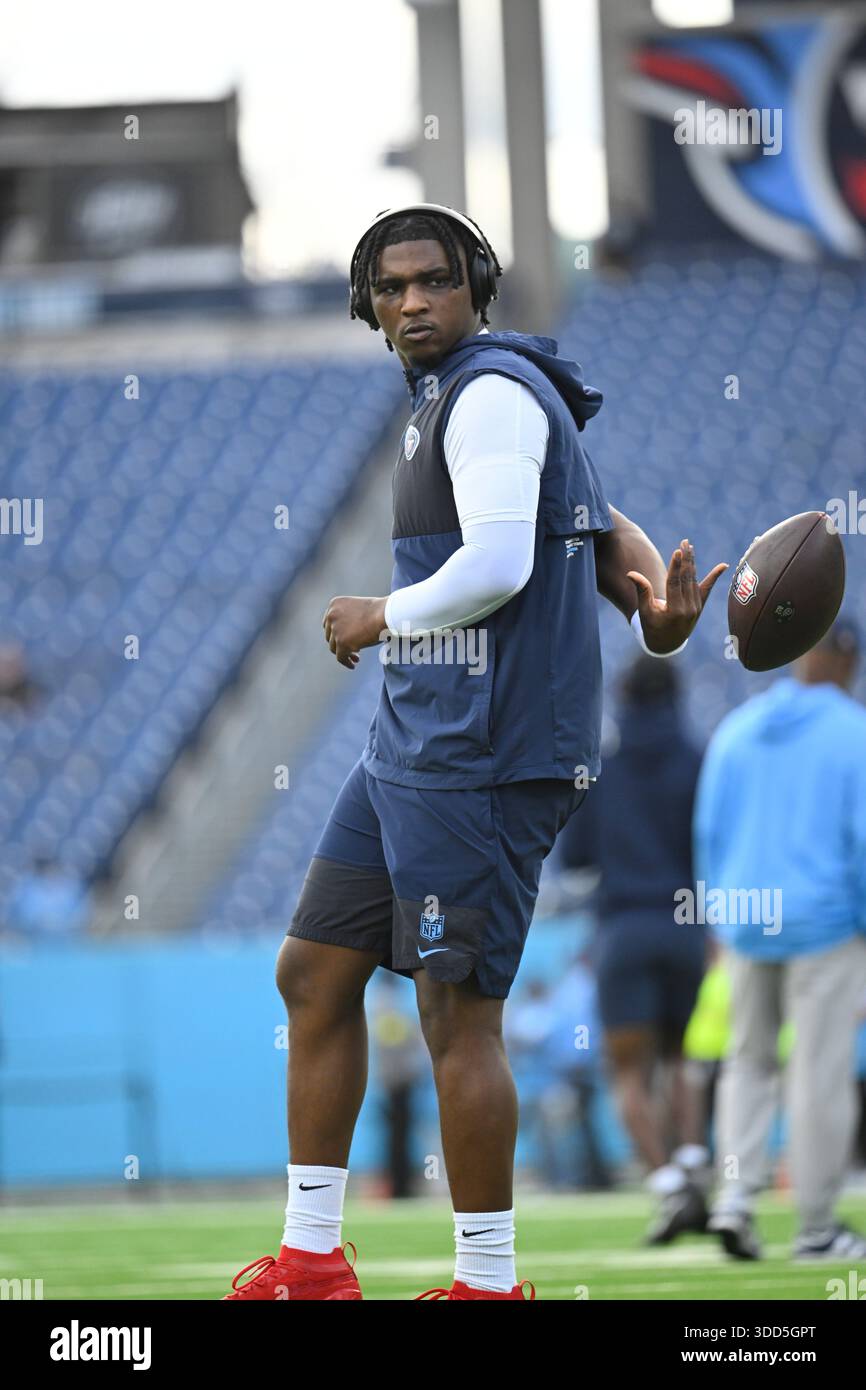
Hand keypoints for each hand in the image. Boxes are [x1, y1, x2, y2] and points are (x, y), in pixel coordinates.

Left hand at [322, 596, 387, 668]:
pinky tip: (353, 665)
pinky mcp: (341, 642)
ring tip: (356, 657)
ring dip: (344, 653)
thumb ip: (350, 620)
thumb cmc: (380, 611)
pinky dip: (346, 662)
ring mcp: (335, 629)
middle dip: (340, 644)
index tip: (345, 639)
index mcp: (335, 604)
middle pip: (330, 636)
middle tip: (353, 650)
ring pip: (334, 648)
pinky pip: (341, 657)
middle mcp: (331, 616)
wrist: (387, 613)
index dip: (336, 633)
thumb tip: (349, 637)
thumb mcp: (360, 610)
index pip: (329, 623)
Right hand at [627, 540, 726, 654]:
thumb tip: (631, 573)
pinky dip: (714, 576)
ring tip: (689, 546)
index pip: (675, 584)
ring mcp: (696, 608)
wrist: (667, 644)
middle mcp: (689, 609)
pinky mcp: (700, 606)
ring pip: (694, 580)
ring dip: (691, 562)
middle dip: (685, 559)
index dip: (675, 566)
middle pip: (686, 578)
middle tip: (684, 542)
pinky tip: (724, 565)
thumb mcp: (645, 612)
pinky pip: (707, 589)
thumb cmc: (652, 627)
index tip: (678, 551)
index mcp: (674, 611)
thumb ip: (642, 592)